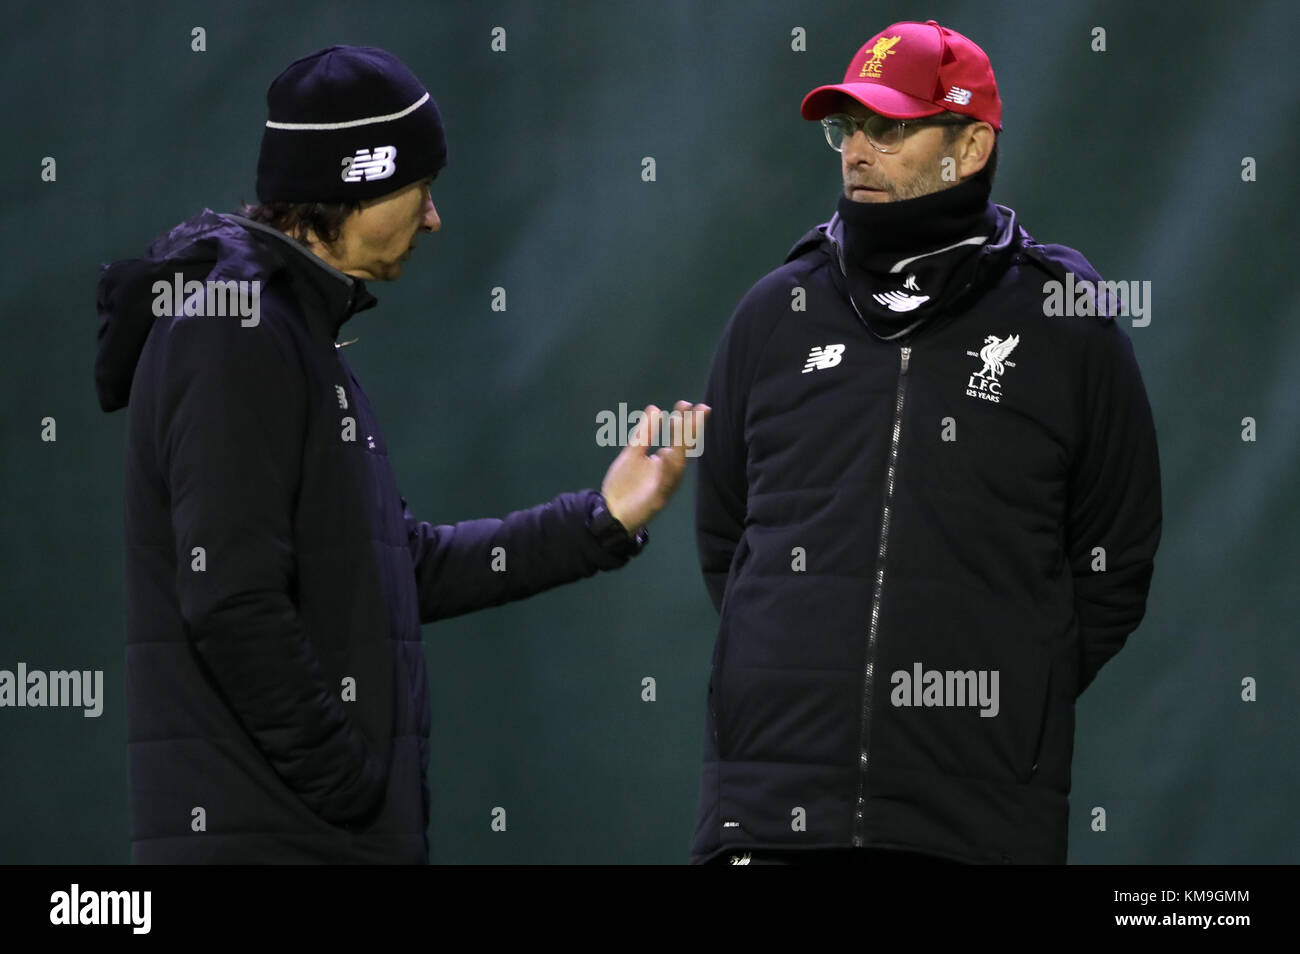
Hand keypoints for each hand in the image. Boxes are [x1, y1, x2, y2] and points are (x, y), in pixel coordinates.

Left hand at [600, 400, 710, 534]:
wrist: (612, 513)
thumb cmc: (625, 485)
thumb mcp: (633, 453)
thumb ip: (645, 433)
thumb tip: (655, 408)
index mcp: (666, 461)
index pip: (679, 438)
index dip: (684, 421)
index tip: (685, 403)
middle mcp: (670, 472)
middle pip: (684, 449)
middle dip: (690, 429)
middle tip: (699, 409)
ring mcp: (665, 486)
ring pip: (677, 465)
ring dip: (681, 444)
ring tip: (680, 424)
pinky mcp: (657, 499)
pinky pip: (664, 483)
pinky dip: (666, 469)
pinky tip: (664, 453)